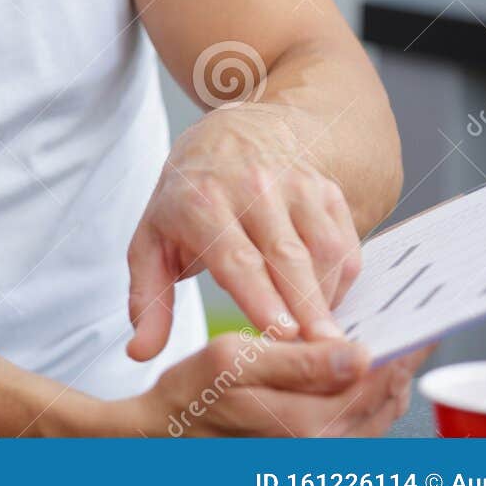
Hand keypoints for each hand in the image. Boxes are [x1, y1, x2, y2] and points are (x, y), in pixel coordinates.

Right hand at [126, 334, 432, 436]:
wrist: (167, 433)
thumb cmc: (192, 393)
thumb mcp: (232, 359)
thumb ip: (296, 360)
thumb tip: (356, 355)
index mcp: (308, 421)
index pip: (376, 381)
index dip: (402, 348)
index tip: (421, 321)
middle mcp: (323, 445)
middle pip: (386, 401)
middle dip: (403, 362)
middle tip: (417, 327)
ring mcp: (320, 453)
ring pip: (378, 415)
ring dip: (390, 379)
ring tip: (397, 345)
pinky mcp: (313, 450)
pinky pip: (360, 424)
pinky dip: (371, 396)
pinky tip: (363, 371)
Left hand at [127, 103, 362, 359]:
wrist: (232, 133)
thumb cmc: (188, 198)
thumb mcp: (152, 240)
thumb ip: (148, 299)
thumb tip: (139, 353)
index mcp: (202, 203)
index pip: (235, 256)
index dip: (260, 296)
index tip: (282, 334)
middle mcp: (252, 188)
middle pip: (287, 256)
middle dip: (307, 305)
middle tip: (323, 350)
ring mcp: (295, 185)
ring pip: (323, 250)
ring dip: (327, 299)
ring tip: (324, 341)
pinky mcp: (326, 191)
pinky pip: (345, 242)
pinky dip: (341, 280)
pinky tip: (326, 306)